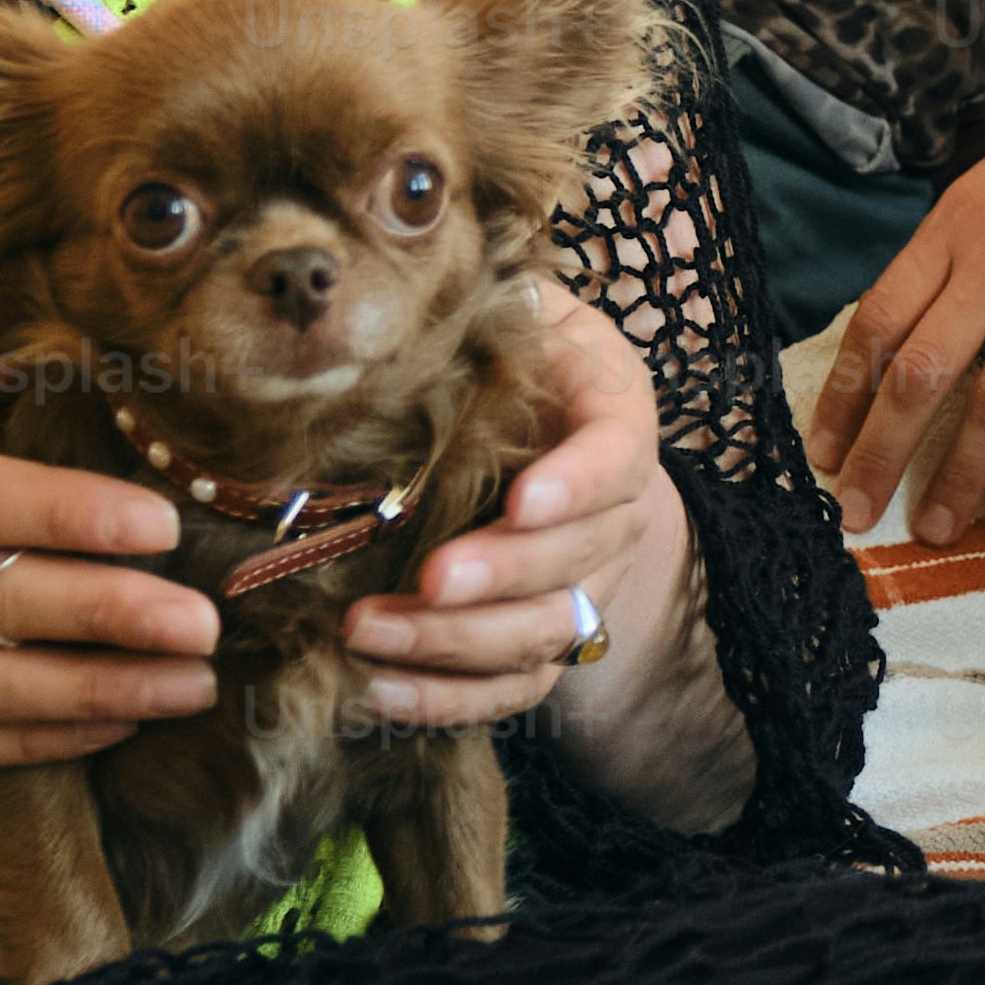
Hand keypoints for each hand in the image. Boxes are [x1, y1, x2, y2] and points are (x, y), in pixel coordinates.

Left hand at [373, 297, 737, 803]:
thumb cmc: (518, 356)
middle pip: (576, 561)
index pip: (616, 456)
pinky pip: (510, 690)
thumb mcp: (522, 309)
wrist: (553, 437)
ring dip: (458, 644)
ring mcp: (583, 587)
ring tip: (368, 633)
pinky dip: (447, 700)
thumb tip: (406, 284)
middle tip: (428, 578)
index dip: (577, 485)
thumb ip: (493, 303)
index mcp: (614, 418)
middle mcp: (614, 515)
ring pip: (542, 636)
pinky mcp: (541, 643)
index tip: (523, 501)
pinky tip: (376, 690)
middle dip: (502, 576)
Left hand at [801, 28, 984, 537]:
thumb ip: (953, 254)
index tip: (823, 453)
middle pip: (921, 370)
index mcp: (956, 225)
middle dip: (881, 452)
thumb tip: (903, 336)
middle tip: (854, 513)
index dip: (845, 394)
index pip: (878, 319)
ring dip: (961, 473)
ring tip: (939, 528)